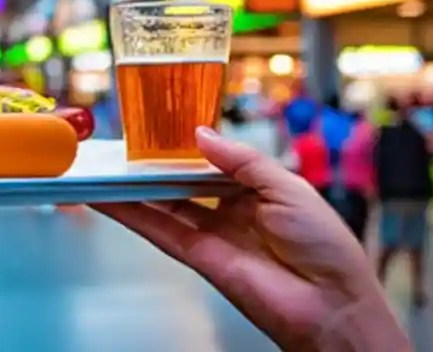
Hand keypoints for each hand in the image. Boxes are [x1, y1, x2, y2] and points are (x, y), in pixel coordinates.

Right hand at [94, 128, 408, 351]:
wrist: (330, 305)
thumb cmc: (324, 244)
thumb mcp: (289, 186)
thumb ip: (242, 160)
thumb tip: (199, 134)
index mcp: (259, 190)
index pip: (215, 162)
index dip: (187, 146)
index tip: (159, 126)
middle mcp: (232, 210)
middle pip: (183, 183)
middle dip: (153, 166)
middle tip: (121, 144)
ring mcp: (212, 234)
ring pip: (164, 205)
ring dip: (133, 188)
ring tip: (101, 167)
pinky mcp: (198, 257)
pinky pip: (160, 231)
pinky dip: (132, 215)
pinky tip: (108, 198)